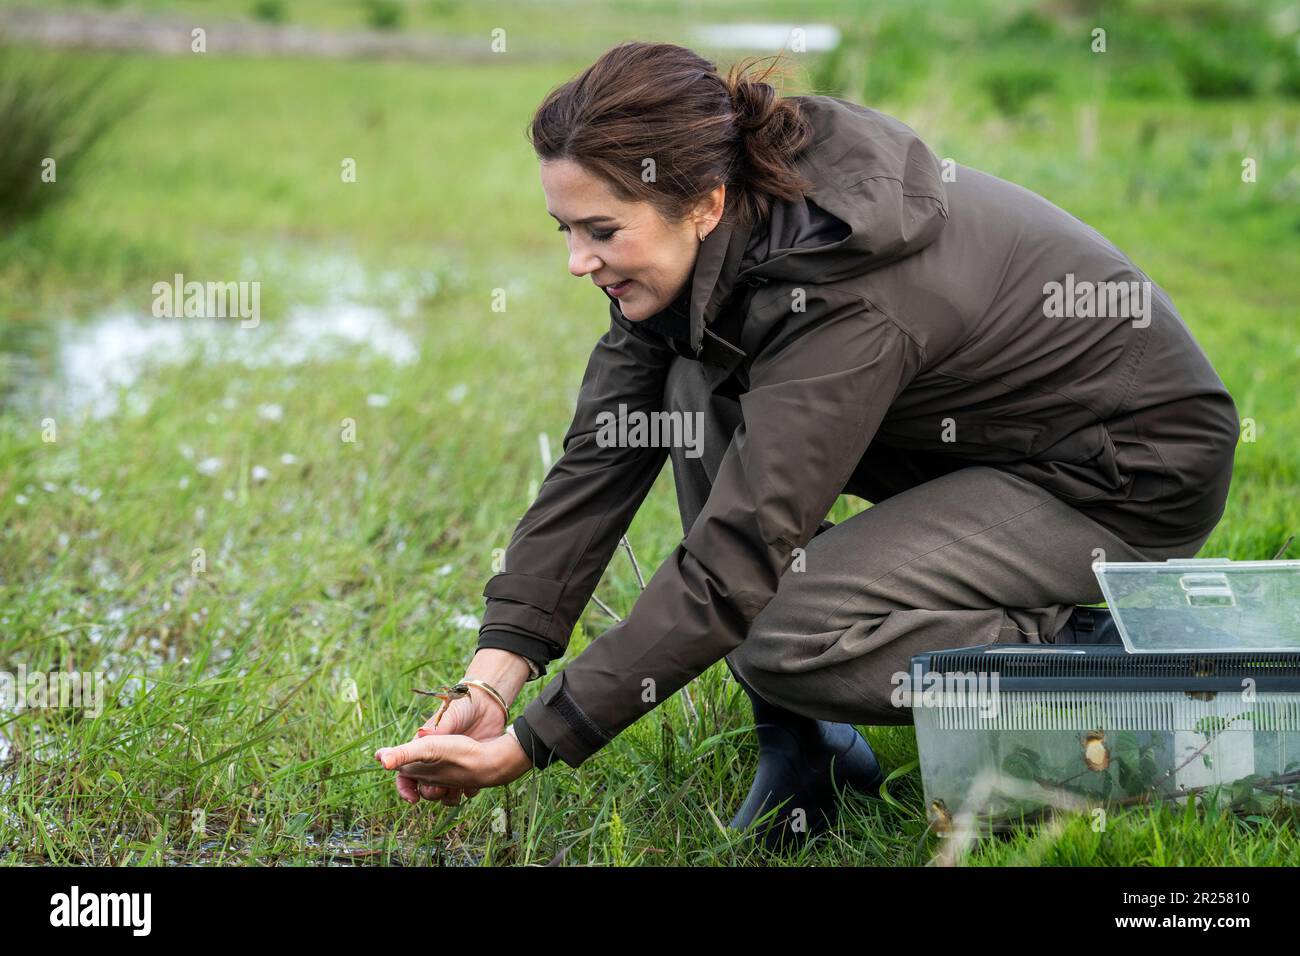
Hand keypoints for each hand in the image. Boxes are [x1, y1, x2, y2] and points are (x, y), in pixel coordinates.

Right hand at [391, 649, 530, 806]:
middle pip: (426, 789)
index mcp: (422, 751)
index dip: (405, 789)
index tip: (412, 798)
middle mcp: (436, 761)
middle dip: (430, 794)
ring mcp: (455, 766)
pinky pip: (467, 789)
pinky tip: (474, 783)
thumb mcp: (436, 729)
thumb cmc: (459, 713)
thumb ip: (412, 746)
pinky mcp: (473, 767)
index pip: (406, 775)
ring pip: (446, 793)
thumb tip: (382, 759)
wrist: (488, 705)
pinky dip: (469, 790)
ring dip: (450, 797)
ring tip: (457, 790)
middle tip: (439, 789)